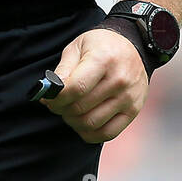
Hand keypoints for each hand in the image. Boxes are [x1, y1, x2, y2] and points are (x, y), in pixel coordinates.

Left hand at [40, 27, 149, 142]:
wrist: (132, 47)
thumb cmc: (100, 46)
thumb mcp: (78, 47)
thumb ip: (63, 70)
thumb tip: (49, 92)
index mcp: (104, 59)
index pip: (75, 89)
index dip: (56, 98)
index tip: (48, 98)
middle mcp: (119, 80)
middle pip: (81, 108)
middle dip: (61, 109)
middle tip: (56, 104)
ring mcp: (129, 97)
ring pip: (91, 123)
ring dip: (73, 121)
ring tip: (69, 110)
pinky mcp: (133, 111)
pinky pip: (107, 134)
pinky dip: (89, 133)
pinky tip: (82, 122)